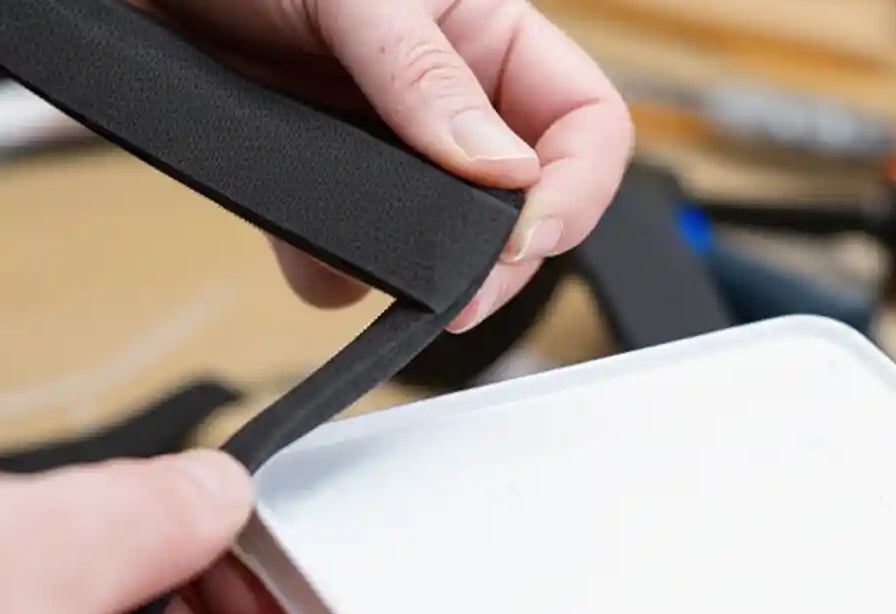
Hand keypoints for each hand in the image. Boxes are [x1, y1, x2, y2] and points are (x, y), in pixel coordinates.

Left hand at [143, 0, 633, 331]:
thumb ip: (427, 79)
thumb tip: (505, 172)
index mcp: (487, 35)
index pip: (585, 124)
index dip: (574, 190)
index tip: (522, 238)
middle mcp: (449, 95)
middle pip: (527, 201)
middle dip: (503, 255)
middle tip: (464, 296)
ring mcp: (387, 143)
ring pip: (442, 238)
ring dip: (415, 272)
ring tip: (378, 276)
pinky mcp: (323, 176)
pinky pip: (349, 252)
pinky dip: (331, 272)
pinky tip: (309, 261)